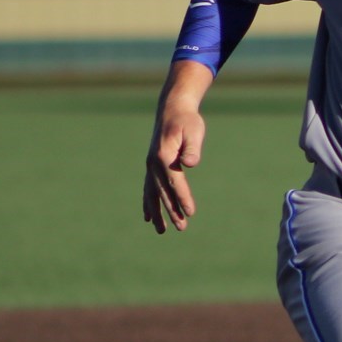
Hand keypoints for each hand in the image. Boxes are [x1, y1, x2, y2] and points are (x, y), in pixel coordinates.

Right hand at [143, 102, 205, 233]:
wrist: (173, 110)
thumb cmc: (187, 120)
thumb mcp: (194, 130)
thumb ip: (192, 148)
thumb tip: (190, 163)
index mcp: (164, 155)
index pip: (175, 182)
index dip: (183, 198)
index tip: (190, 212)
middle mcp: (153, 163)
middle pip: (163, 192)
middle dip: (172, 211)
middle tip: (182, 227)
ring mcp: (150, 166)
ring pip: (152, 194)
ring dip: (157, 213)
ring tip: (162, 231)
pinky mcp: (151, 167)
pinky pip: (148, 189)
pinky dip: (148, 203)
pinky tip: (148, 218)